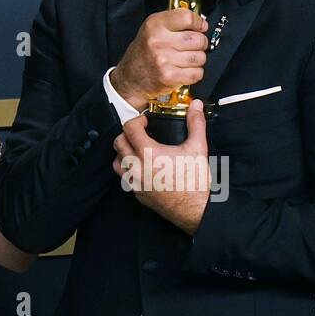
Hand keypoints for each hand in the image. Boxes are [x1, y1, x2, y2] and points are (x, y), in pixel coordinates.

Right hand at [111, 8, 209, 111]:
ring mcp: (163, 60)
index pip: (187, 18)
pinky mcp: (169, 77)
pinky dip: (195, 73)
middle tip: (192, 46)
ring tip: (185, 59)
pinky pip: (196, 73)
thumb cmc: (144, 52)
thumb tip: (200, 22)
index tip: (200, 27)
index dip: (198, 23)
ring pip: (200, 57)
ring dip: (197, 59)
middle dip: (200, 43)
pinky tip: (185, 70)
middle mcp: (158, 41)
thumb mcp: (153, 28)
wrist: (130, 78)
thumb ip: (174, 21)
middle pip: (198, 39)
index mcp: (155, 25)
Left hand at [112, 100, 210, 234]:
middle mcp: (137, 168)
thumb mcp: (198, 148)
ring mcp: (135, 182)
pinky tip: (142, 167)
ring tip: (137, 149)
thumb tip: (196, 105)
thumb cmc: (195, 181)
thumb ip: (196, 123)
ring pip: (117, 162)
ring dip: (123, 152)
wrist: (195, 210)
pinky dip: (128, 169)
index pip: (129, 128)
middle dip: (127, 134)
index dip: (137, 120)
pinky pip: (124, 178)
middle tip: (141, 132)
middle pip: (118, 143)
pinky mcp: (137, 194)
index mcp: (149, 154)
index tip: (145, 121)